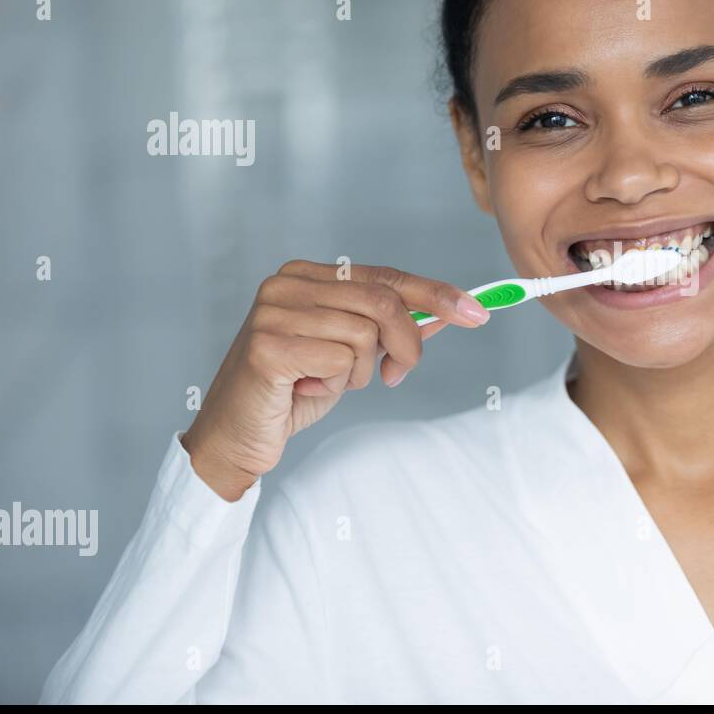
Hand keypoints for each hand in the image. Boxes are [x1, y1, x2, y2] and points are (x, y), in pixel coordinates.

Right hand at [180, 260, 489, 500]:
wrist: (236, 437)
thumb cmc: (291, 392)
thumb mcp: (350, 356)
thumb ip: (390, 331)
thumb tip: (444, 314)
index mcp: (305, 276)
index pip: (386, 277)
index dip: (435, 294)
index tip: (477, 312)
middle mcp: (286, 284)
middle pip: (384, 302)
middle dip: (407, 344)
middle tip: (396, 374)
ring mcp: (273, 312)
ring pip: (365, 334)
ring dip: (361, 371)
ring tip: (327, 381)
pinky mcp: (268, 346)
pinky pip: (342, 360)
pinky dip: (337, 384)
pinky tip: (306, 389)